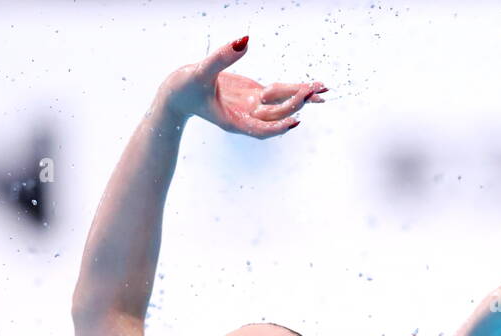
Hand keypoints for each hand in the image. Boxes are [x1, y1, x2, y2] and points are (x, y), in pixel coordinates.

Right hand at [160, 35, 327, 137]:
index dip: (278, 127)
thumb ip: (221, 58)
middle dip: (296, 104)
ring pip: (282, 103)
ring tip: (323, 89)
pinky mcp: (253, 93)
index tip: (295, 121)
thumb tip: (244, 40)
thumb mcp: (201, 72)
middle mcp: (247, 115)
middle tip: (313, 91)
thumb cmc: (183, 88)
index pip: (260, 129)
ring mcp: (252, 104)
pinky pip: (279, 92)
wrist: (177, 93)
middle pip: (276, 113)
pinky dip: (295, 89)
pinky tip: (312, 86)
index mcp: (234, 121)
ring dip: (302, 98)